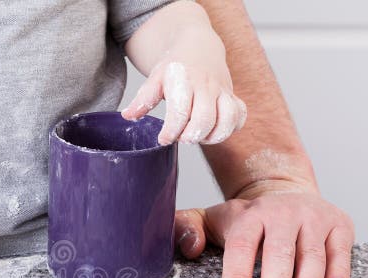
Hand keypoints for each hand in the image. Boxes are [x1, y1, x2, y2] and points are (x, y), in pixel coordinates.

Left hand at [122, 59, 246, 145]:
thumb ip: (143, 98)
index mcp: (185, 81)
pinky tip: (215, 130)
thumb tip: (127, 116)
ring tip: (198, 137)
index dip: (171, 130)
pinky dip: (231, 128)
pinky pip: (240, 115)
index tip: (163, 139)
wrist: (198, 47)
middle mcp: (206, 86)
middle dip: (191, 136)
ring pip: (228, 119)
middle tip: (181, 138)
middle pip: (205, 119)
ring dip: (213, 136)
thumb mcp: (156, 78)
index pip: (180, 111)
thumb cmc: (175, 67)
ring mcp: (222, 91)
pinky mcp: (232, 96)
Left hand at [175, 184, 353, 277]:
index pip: (241, 246)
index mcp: (250, 216)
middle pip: (279, 252)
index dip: (237, 276)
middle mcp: (283, 213)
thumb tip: (190, 248)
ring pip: (311, 253)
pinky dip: (339, 270)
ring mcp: (314, 217)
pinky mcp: (340, 224)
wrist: (286, 193)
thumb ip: (188, 228)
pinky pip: (341, 249)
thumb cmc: (247, 221)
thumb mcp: (212, 218)